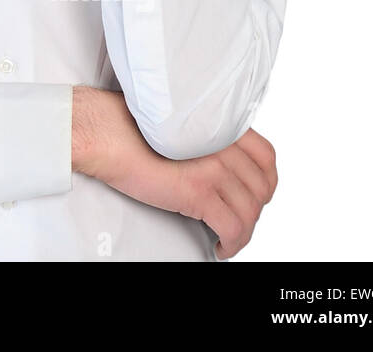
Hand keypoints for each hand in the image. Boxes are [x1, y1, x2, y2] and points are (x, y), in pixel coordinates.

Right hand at [74, 86, 277, 259]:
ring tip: (229, 237)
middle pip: (261, 188)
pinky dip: (233, 243)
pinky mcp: (199, 192)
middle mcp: (223, 145)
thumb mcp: (178, 126)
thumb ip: (204, 138)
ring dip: (244, 231)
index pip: (267, 157)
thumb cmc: (129, 127)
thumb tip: (218, 164)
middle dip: (253, 209)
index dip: (265, 181)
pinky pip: (233, 228)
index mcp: (219, 126)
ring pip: (250, 212)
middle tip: (238, 218)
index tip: (255, 193)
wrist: (105, 134)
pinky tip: (221, 246)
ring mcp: (214, 168)